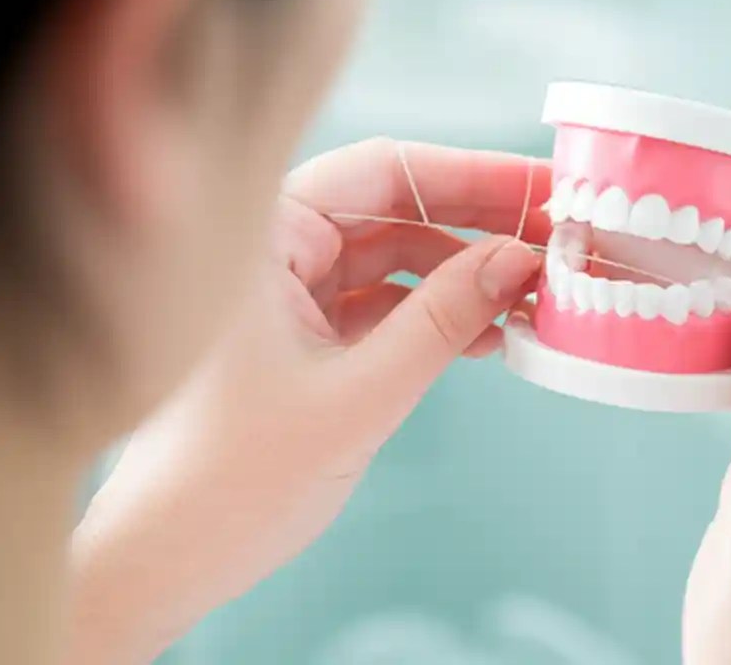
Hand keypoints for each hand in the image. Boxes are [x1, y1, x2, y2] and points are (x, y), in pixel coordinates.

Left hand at [68, 138, 549, 663]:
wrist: (171, 557)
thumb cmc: (233, 479)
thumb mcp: (357, 396)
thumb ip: (442, 320)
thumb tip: (519, 258)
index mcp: (262, 238)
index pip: (383, 172)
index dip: (472, 174)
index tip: (543, 188)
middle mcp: (275, 249)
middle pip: (398, 207)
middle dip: (481, 221)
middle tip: (560, 235)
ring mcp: (294, 291)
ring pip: (401, 255)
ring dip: (469, 273)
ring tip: (538, 294)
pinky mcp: (309, 334)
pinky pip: (390, 303)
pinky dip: (442, 314)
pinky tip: (495, 333)